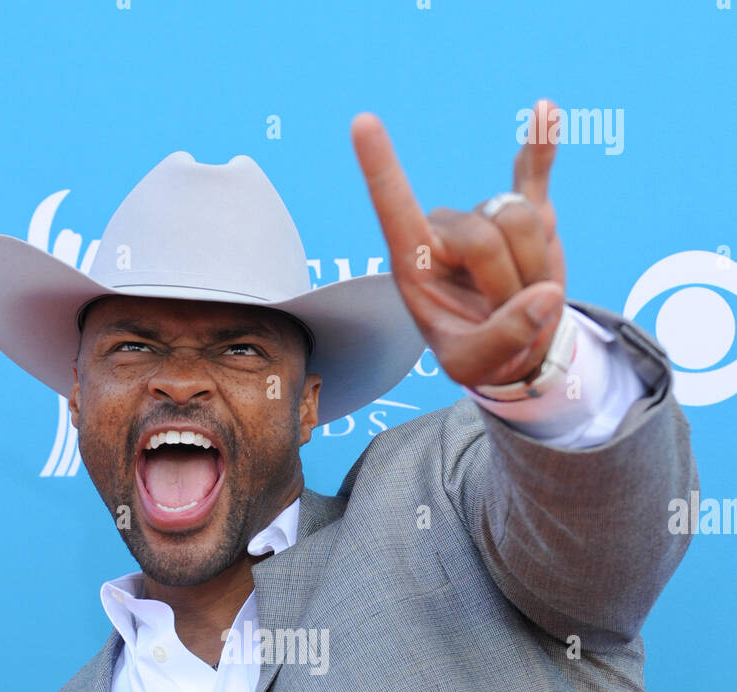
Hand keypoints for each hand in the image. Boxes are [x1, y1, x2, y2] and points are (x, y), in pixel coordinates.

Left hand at [351, 98, 566, 388]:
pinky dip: (542, 145)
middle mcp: (447, 228)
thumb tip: (544, 296)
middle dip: (508, 287)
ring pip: (523, 222)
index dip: (380, 167)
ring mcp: (488, 215)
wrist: (516, 348)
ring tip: (521, 298)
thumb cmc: (478, 354)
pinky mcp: (529, 209)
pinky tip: (544, 111)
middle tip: (505, 317)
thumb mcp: (474, 366)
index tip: (362, 122)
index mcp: (415, 260)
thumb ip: (501, 340)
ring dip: (534, 270)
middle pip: (486, 236)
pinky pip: (535, 171)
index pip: (393, 206)